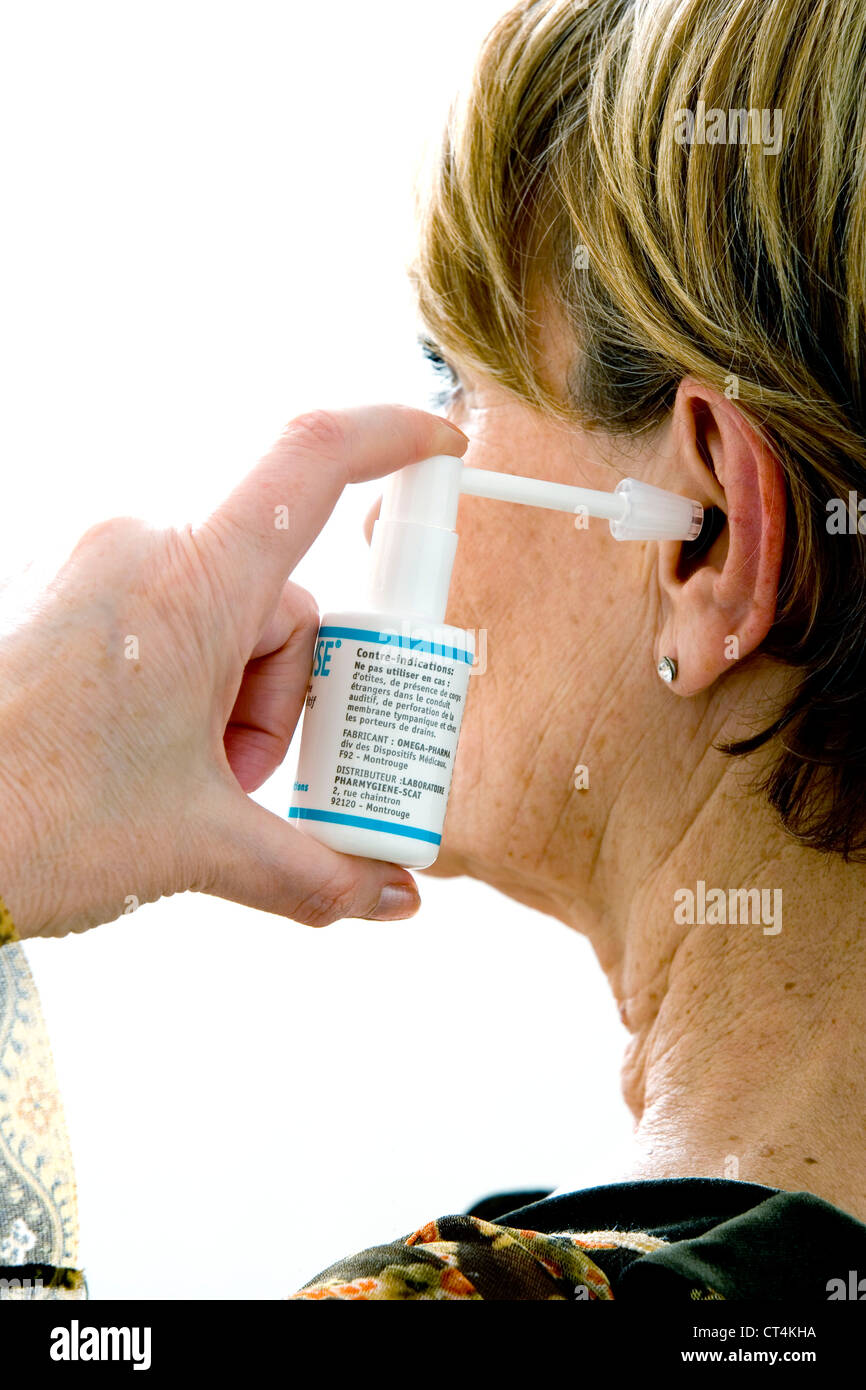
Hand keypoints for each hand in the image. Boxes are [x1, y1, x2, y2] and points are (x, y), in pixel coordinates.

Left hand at [0, 406, 467, 937]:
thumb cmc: (34, 822)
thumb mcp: (198, 847)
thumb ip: (318, 870)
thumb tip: (395, 897)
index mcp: (190, 583)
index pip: (311, 461)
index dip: (390, 438)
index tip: (444, 450)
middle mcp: (145, 550)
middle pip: (282, 598)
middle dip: (288, 699)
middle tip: (258, 781)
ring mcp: (103, 570)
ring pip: (229, 618)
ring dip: (237, 704)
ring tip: (190, 788)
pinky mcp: (75, 598)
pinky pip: (175, 620)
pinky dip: (195, 686)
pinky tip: (158, 763)